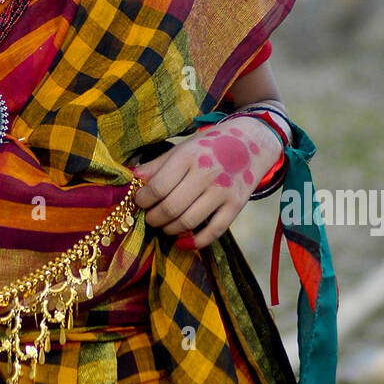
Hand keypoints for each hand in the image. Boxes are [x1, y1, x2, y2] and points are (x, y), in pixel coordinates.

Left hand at [129, 117, 283, 249]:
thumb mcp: (182, 148)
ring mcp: (223, 191)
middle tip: (150, 217)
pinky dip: (195, 242)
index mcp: (188, 156)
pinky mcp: (237, 205)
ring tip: (164, 225)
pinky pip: (213, 232)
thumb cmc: (209, 146)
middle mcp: (206, 173)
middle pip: (171, 207)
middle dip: (154, 218)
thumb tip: (132, 177)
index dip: (143, 199)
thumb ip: (157, 165)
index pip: (158, 186)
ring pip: (189, 221)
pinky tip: (182, 242)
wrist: (251, 141)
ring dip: (170, 229)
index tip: (139, 202)